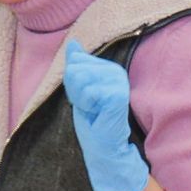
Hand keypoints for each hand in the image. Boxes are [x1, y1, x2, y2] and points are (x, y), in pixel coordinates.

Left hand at [63, 40, 148, 190]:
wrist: (104, 148)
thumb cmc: (93, 122)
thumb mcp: (80, 90)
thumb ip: (77, 65)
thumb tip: (72, 42)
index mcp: (108, 68)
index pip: (75, 62)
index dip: (72, 83)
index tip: (85, 99)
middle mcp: (116, 71)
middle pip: (75, 68)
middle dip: (74, 91)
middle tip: (89, 107)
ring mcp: (119, 82)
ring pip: (80, 78)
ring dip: (80, 99)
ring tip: (94, 111)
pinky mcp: (118, 94)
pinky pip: (88, 92)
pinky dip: (86, 106)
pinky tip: (97, 114)